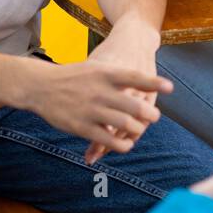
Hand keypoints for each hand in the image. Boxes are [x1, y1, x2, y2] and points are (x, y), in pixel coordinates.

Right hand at [20, 57, 170, 163]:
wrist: (41, 85)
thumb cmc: (75, 76)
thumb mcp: (97, 67)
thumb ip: (119, 76)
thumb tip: (145, 82)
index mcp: (105, 73)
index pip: (134, 77)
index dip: (153, 82)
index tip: (170, 87)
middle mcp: (100, 91)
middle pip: (133, 105)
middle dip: (148, 115)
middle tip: (155, 117)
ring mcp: (91, 109)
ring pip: (123, 124)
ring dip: (136, 130)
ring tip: (139, 130)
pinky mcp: (81, 127)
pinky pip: (107, 140)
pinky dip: (121, 145)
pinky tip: (126, 145)